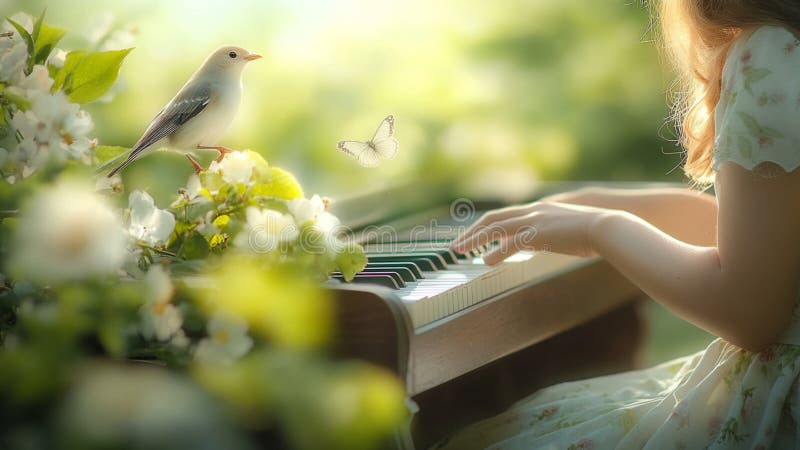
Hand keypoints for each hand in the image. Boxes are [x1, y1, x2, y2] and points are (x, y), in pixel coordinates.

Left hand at [449, 201, 611, 264]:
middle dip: (471, 232)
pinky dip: (497, 250)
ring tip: (460, 251)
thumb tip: (535, 244)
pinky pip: (513, 241)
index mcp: (536, 209)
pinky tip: (487, 260)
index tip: (470, 236)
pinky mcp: (541, 233)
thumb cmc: (590, 232)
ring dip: (475, 239)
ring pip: (496, 227)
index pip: (502, 215)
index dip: (483, 226)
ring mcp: (535, 220)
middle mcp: (532, 211)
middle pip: (492, 219)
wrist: (607, 226)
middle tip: (455, 246)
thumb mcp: (561, 232)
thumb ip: (545, 236)